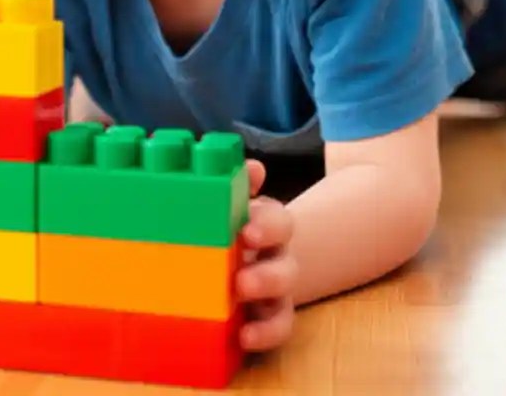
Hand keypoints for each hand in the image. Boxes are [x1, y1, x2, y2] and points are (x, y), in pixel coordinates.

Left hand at [236, 158, 297, 351]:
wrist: (243, 266)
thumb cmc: (222, 232)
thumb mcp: (225, 208)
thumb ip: (234, 187)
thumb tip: (252, 168)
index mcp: (263, 225)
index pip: (275, 219)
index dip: (267, 223)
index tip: (248, 229)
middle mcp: (275, 254)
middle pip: (284, 256)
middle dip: (266, 262)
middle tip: (242, 268)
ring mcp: (275, 288)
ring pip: (283, 289)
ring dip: (267, 289)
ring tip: (242, 294)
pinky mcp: (269, 317)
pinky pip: (278, 326)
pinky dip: (267, 332)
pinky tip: (246, 337)